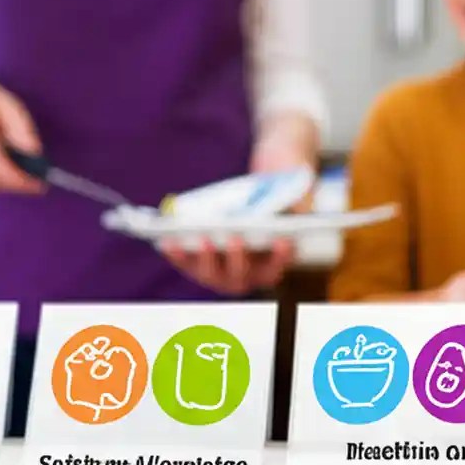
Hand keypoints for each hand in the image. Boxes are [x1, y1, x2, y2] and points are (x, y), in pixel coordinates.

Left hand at [155, 114, 314, 294]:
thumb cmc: (279, 191)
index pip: (277, 266)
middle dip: (238, 258)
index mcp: (272, 262)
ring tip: (201, 237)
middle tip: (235, 237)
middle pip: (240, 276)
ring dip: (203, 258)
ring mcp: (220, 271)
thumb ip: (297, 202)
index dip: (281, 258)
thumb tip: (289, 208)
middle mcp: (246, 274)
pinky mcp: (197, 261)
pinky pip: (185, 263)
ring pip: (210, 274)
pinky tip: (167, 240)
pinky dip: (177, 254)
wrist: (258, 188)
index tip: (284, 240)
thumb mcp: (294, 192)